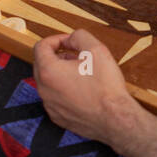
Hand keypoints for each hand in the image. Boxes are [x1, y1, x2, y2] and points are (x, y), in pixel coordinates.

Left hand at [32, 29, 144, 145]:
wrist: (115, 119)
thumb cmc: (106, 88)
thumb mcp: (96, 50)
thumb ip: (79, 36)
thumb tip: (70, 39)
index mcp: (49, 71)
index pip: (41, 47)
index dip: (56, 39)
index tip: (69, 42)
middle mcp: (44, 90)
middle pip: (41, 64)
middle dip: (57, 56)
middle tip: (77, 56)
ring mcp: (50, 105)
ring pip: (48, 82)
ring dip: (60, 73)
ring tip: (81, 73)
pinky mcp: (58, 117)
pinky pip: (55, 98)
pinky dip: (63, 90)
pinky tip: (82, 90)